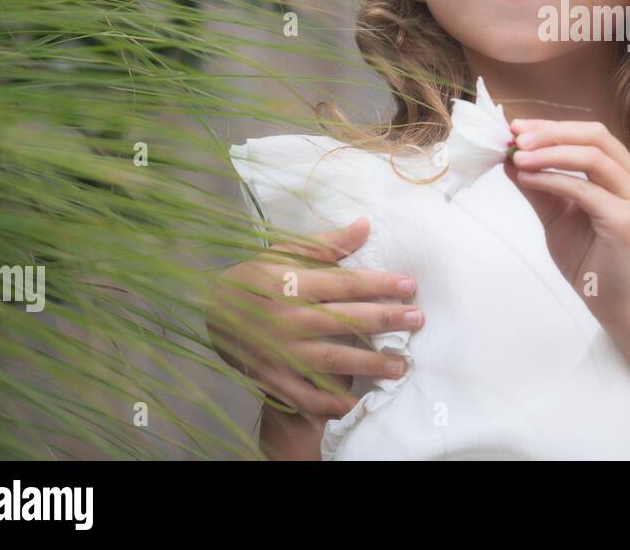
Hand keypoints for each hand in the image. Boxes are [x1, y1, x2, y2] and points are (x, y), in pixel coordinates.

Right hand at [207, 218, 423, 417]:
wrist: (211, 310)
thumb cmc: (256, 277)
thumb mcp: (285, 252)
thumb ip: (328, 244)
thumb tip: (366, 225)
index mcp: (291, 284)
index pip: (344, 284)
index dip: (378, 284)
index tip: (409, 285)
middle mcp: (287, 319)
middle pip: (344, 321)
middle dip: (384, 320)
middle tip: (417, 319)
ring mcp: (280, 352)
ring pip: (331, 360)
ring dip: (369, 365)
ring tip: (401, 366)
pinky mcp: (272, 377)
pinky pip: (305, 395)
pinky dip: (330, 403)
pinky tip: (358, 404)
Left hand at [505, 119, 629, 327]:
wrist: (613, 301)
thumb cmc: (589, 258)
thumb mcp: (556, 215)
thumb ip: (539, 187)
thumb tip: (511, 159)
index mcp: (621, 172)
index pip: (588, 134)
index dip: (552, 126)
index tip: (516, 127)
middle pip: (593, 136)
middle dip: (551, 132)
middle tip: (516, 137)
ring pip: (591, 157)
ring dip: (550, 153)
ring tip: (518, 157)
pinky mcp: (624, 219)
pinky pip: (584, 190)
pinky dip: (553, 180)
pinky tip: (528, 180)